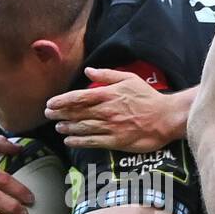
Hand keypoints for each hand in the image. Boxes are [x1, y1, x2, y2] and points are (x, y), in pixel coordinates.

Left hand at [44, 67, 179, 151]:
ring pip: (82, 127)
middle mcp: (106, 111)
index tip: (51, 103)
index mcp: (108, 95)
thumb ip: (106, 75)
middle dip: (60, 114)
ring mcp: (110, 127)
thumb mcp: (128, 79)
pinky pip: (92, 141)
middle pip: (77, 113)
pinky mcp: (115, 141)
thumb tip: (88, 71)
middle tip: (48, 115)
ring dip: (67, 127)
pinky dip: (78, 141)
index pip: (78, 97)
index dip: (62, 101)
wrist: (166, 118)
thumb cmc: (148, 98)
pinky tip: (69, 141)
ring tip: (58, 127)